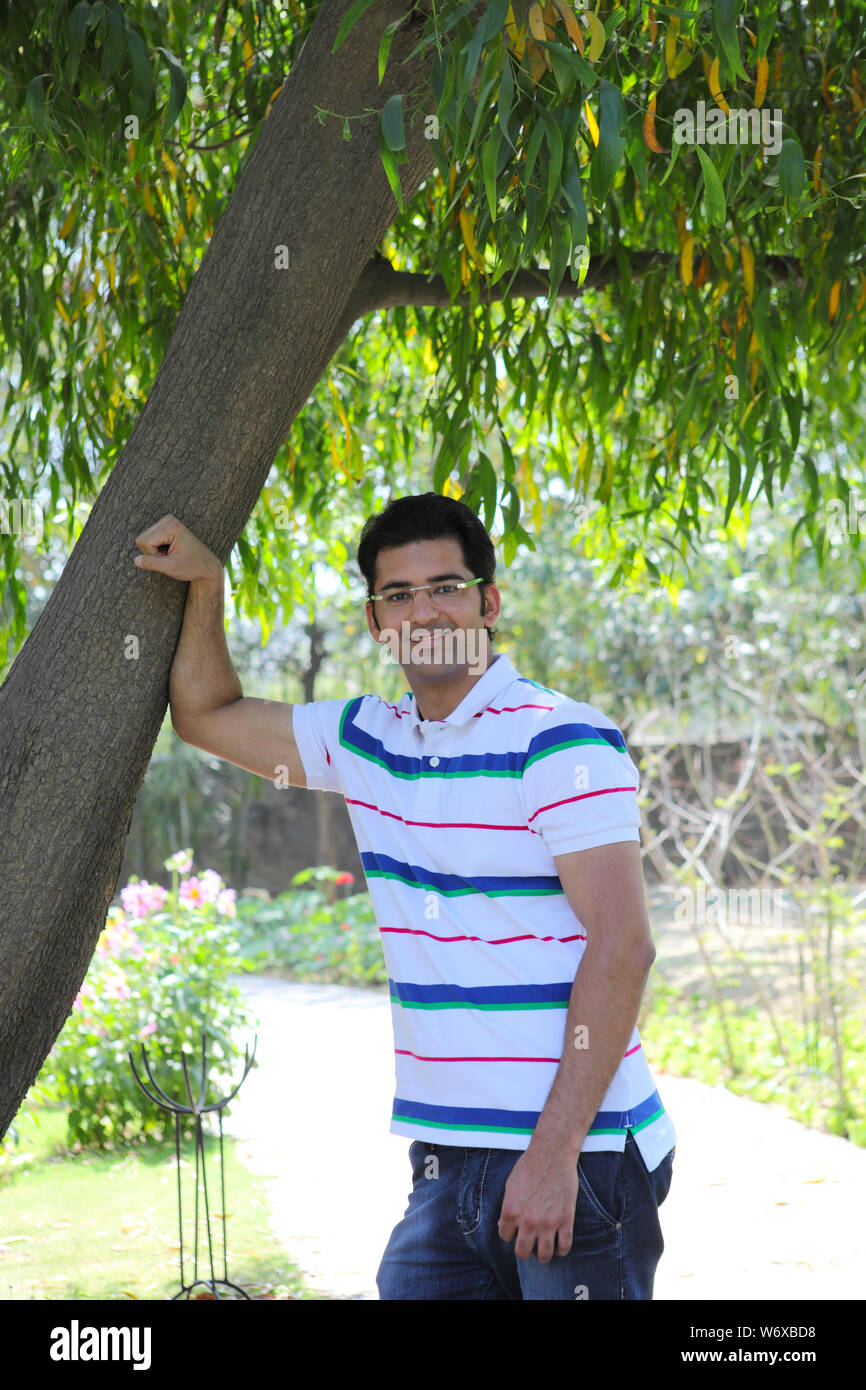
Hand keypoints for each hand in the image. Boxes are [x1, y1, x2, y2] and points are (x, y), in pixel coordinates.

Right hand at [133, 514, 221, 582]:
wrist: (206, 565)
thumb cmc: (192, 567)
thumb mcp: (172, 568)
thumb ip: (153, 563)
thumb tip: (136, 560)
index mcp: (171, 526)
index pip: (144, 542)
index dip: (153, 555)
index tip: (169, 558)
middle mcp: (168, 520)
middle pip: (142, 539)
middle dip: (153, 553)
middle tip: (170, 557)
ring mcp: (167, 521)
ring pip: (144, 539)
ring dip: (155, 551)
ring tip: (171, 554)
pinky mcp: (165, 526)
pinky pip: (149, 539)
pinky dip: (157, 548)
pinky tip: (170, 550)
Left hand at [497, 1142, 578, 1262]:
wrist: (552, 1154)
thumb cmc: (529, 1166)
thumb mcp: (510, 1186)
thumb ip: (508, 1208)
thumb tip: (505, 1225)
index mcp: (511, 1211)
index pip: (505, 1236)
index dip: (509, 1234)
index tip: (515, 1231)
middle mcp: (528, 1221)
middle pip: (522, 1252)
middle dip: (524, 1251)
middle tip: (529, 1246)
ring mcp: (548, 1223)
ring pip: (544, 1255)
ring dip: (543, 1256)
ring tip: (544, 1251)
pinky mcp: (566, 1220)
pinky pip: (564, 1246)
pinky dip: (561, 1251)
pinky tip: (559, 1247)